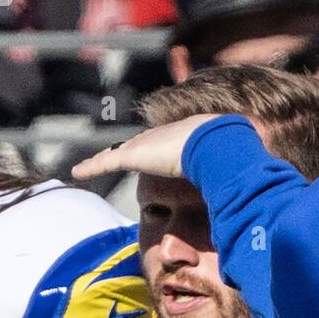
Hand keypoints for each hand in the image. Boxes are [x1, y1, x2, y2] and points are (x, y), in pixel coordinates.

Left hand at [71, 114, 221, 181]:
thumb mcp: (222, 163)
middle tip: (112, 160)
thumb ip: (225, 171)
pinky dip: (90, 167)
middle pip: (133, 147)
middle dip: (124, 153)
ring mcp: (143, 146)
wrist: (212, 141)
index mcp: (176, 138)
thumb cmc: (222, 152)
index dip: (150, 150)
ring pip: (115, 154)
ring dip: (101, 162)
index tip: (147, 155)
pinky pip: (104, 163)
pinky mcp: (132, 156)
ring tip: (87, 168)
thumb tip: (242, 180)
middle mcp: (155, 137)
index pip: (157, 144)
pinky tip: (76, 172)